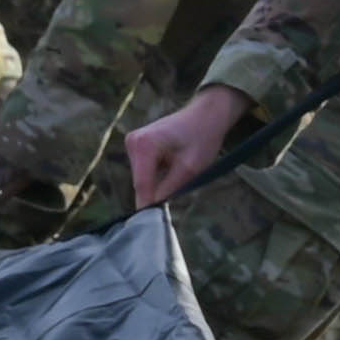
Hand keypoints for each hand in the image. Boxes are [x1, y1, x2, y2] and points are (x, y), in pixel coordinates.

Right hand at [122, 88, 248, 207]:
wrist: (206, 114)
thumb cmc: (202, 137)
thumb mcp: (190, 169)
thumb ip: (169, 189)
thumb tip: (153, 210)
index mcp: (144, 145)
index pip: (142, 185)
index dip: (149, 206)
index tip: (154, 225)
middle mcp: (133, 142)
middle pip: (140, 183)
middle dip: (156, 193)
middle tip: (176, 197)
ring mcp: (133, 143)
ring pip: (142, 178)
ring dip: (158, 184)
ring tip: (179, 174)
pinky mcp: (136, 146)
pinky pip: (144, 171)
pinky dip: (157, 175)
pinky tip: (173, 167)